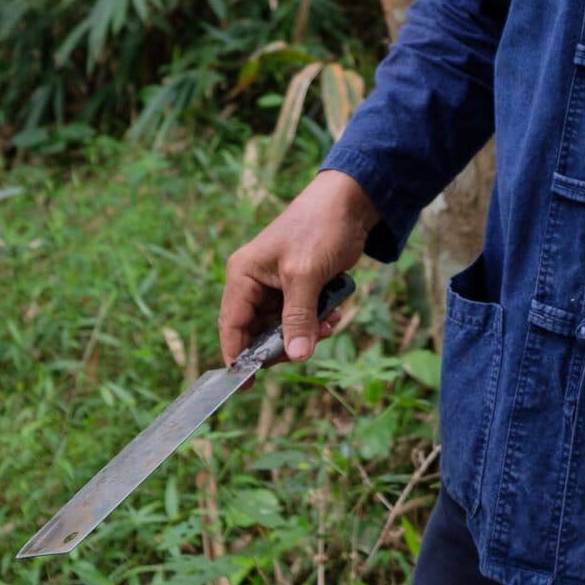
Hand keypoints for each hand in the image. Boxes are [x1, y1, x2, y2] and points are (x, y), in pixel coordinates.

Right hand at [219, 168, 377, 365]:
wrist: (352, 202)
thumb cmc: (320, 228)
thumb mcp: (306, 276)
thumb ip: (299, 318)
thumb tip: (296, 356)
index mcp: (243, 275)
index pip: (232, 325)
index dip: (238, 356)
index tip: (245, 383)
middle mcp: (255, 282)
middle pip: (259, 331)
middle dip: (284, 343)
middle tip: (307, 347)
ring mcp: (278, 284)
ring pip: (284, 326)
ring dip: (306, 332)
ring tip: (329, 325)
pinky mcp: (301, 284)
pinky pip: (302, 315)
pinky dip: (316, 320)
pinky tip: (334, 315)